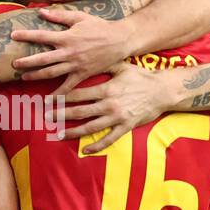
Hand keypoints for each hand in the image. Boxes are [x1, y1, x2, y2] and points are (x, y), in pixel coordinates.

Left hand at [11, 8, 135, 92]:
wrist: (119, 41)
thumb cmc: (100, 27)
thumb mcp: (80, 18)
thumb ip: (59, 16)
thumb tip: (41, 12)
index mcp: (66, 37)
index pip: (42, 36)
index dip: (26, 35)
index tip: (13, 35)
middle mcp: (68, 52)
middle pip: (42, 59)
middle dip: (26, 62)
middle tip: (14, 64)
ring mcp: (75, 65)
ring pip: (51, 73)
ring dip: (36, 76)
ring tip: (24, 78)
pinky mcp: (82, 74)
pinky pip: (68, 86)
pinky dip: (58, 94)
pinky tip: (49, 100)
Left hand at [55, 60, 174, 152]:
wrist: (162, 91)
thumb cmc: (142, 77)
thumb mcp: (123, 67)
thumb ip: (105, 65)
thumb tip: (90, 58)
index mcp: (106, 88)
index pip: (78, 94)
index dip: (62, 97)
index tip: (49, 100)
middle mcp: (109, 104)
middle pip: (80, 111)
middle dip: (61, 114)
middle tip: (47, 117)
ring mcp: (117, 117)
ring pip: (90, 127)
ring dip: (73, 131)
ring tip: (59, 134)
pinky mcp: (125, 127)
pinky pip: (108, 139)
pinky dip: (96, 146)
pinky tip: (84, 150)